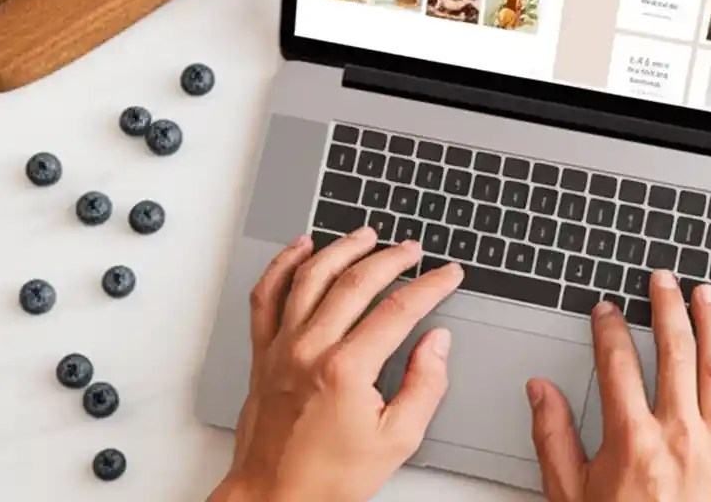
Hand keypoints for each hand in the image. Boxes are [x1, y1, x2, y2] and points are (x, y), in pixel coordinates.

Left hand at [209, 228, 463, 501]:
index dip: (430, 286)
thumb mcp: (397, 441)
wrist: (273, 498)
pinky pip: (267, 296)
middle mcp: (310, 349)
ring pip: (310, 277)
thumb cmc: (329, 478)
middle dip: (391, 258)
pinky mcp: (262, 353)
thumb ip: (425, 385)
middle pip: (356, 282)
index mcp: (346, 369)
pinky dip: (282, 265)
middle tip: (413, 249)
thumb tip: (437, 343)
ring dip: (342, 248)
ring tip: (366, 235)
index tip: (448, 275)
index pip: (398, 310)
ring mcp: (281, 347)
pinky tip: (299, 248)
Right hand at [527, 270, 710, 501]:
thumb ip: (552, 437)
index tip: (604, 310)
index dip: (608, 328)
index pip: (617, 363)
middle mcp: (678, 436)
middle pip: (675, 351)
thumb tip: (540, 389)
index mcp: (632, 440)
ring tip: (705, 295)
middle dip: (667, 307)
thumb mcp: (568, 494)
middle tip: (661, 280)